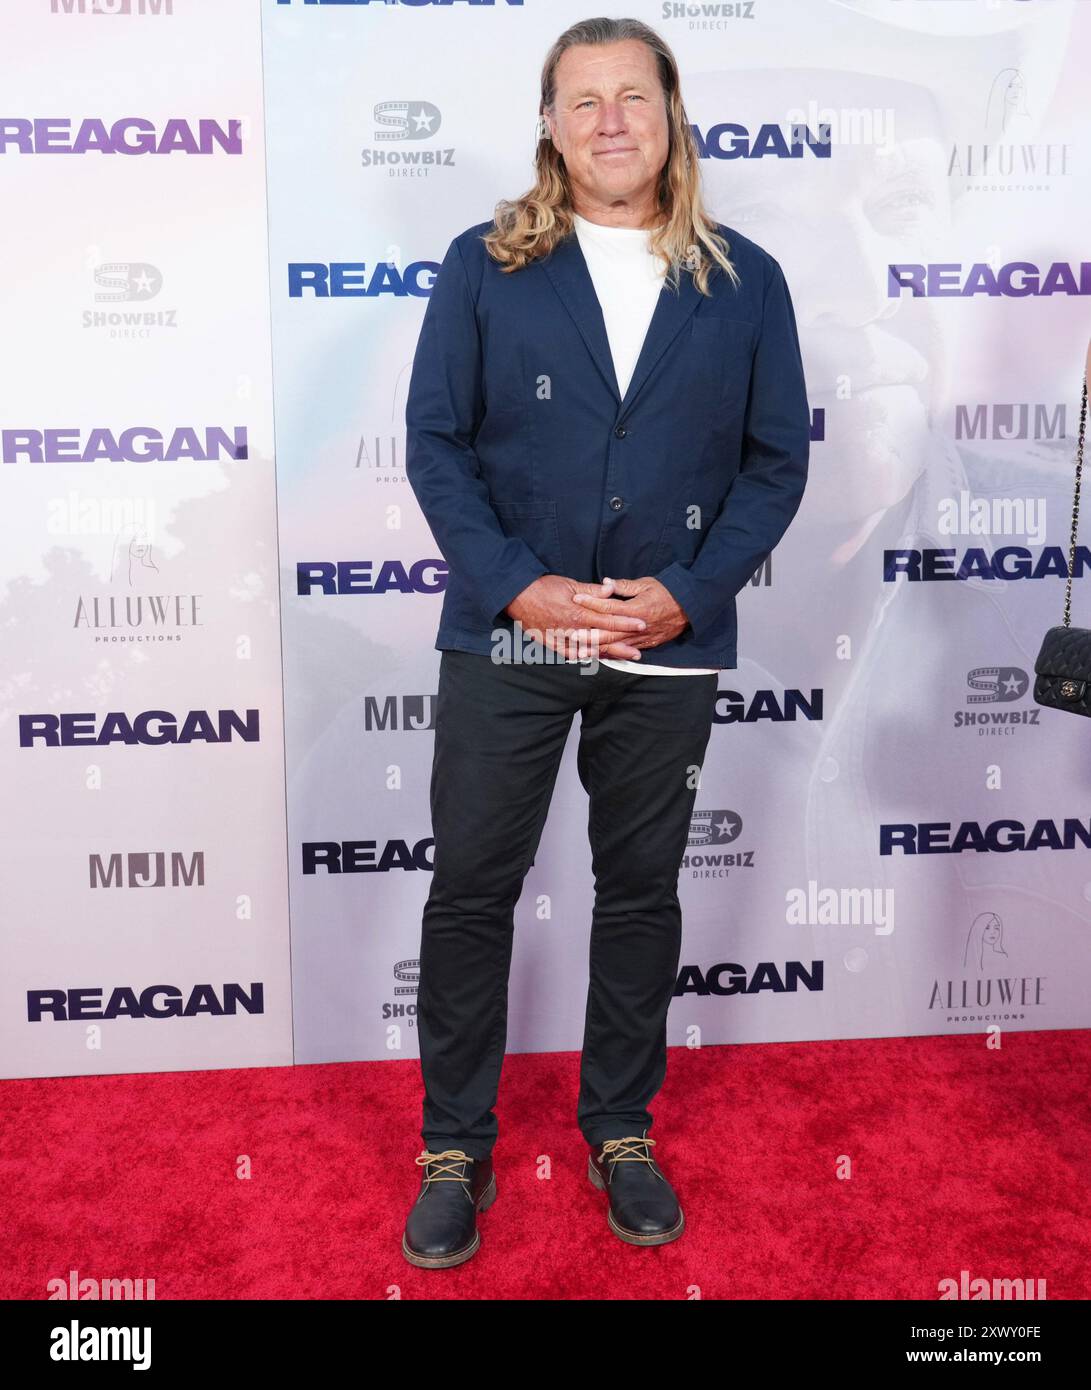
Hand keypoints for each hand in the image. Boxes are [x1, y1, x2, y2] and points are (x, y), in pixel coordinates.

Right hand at [504, 574, 648, 659]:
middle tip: (638, 652)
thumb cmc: (542, 586)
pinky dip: (583, 657)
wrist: (516, 595)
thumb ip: (592, 590)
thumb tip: (611, 589)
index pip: (608, 619)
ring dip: (607, 654)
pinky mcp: (551, 643)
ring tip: (623, 658)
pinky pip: (570, 654)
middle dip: (622, 645)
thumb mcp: (570, 584)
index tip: (642, 625)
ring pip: (588, 649)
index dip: (626, 623)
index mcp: (578, 612)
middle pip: (602, 640)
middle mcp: (571, 629)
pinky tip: (595, 660)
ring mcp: (560, 638)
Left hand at [569, 575, 689, 660]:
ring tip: (580, 651)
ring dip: (597, 648)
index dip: (592, 602)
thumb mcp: (647, 584)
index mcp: (637, 608)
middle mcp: (638, 626)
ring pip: (616, 645)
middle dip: (589, 633)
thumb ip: (625, 586)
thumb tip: (606, 583)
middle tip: (570, 634)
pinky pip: (626, 650)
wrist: (692, 608)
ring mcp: (643, 637)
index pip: (610, 606)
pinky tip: (600, 656)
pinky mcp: (647, 644)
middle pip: (609, 631)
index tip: (576, 598)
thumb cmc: (669, 592)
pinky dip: (612, 653)